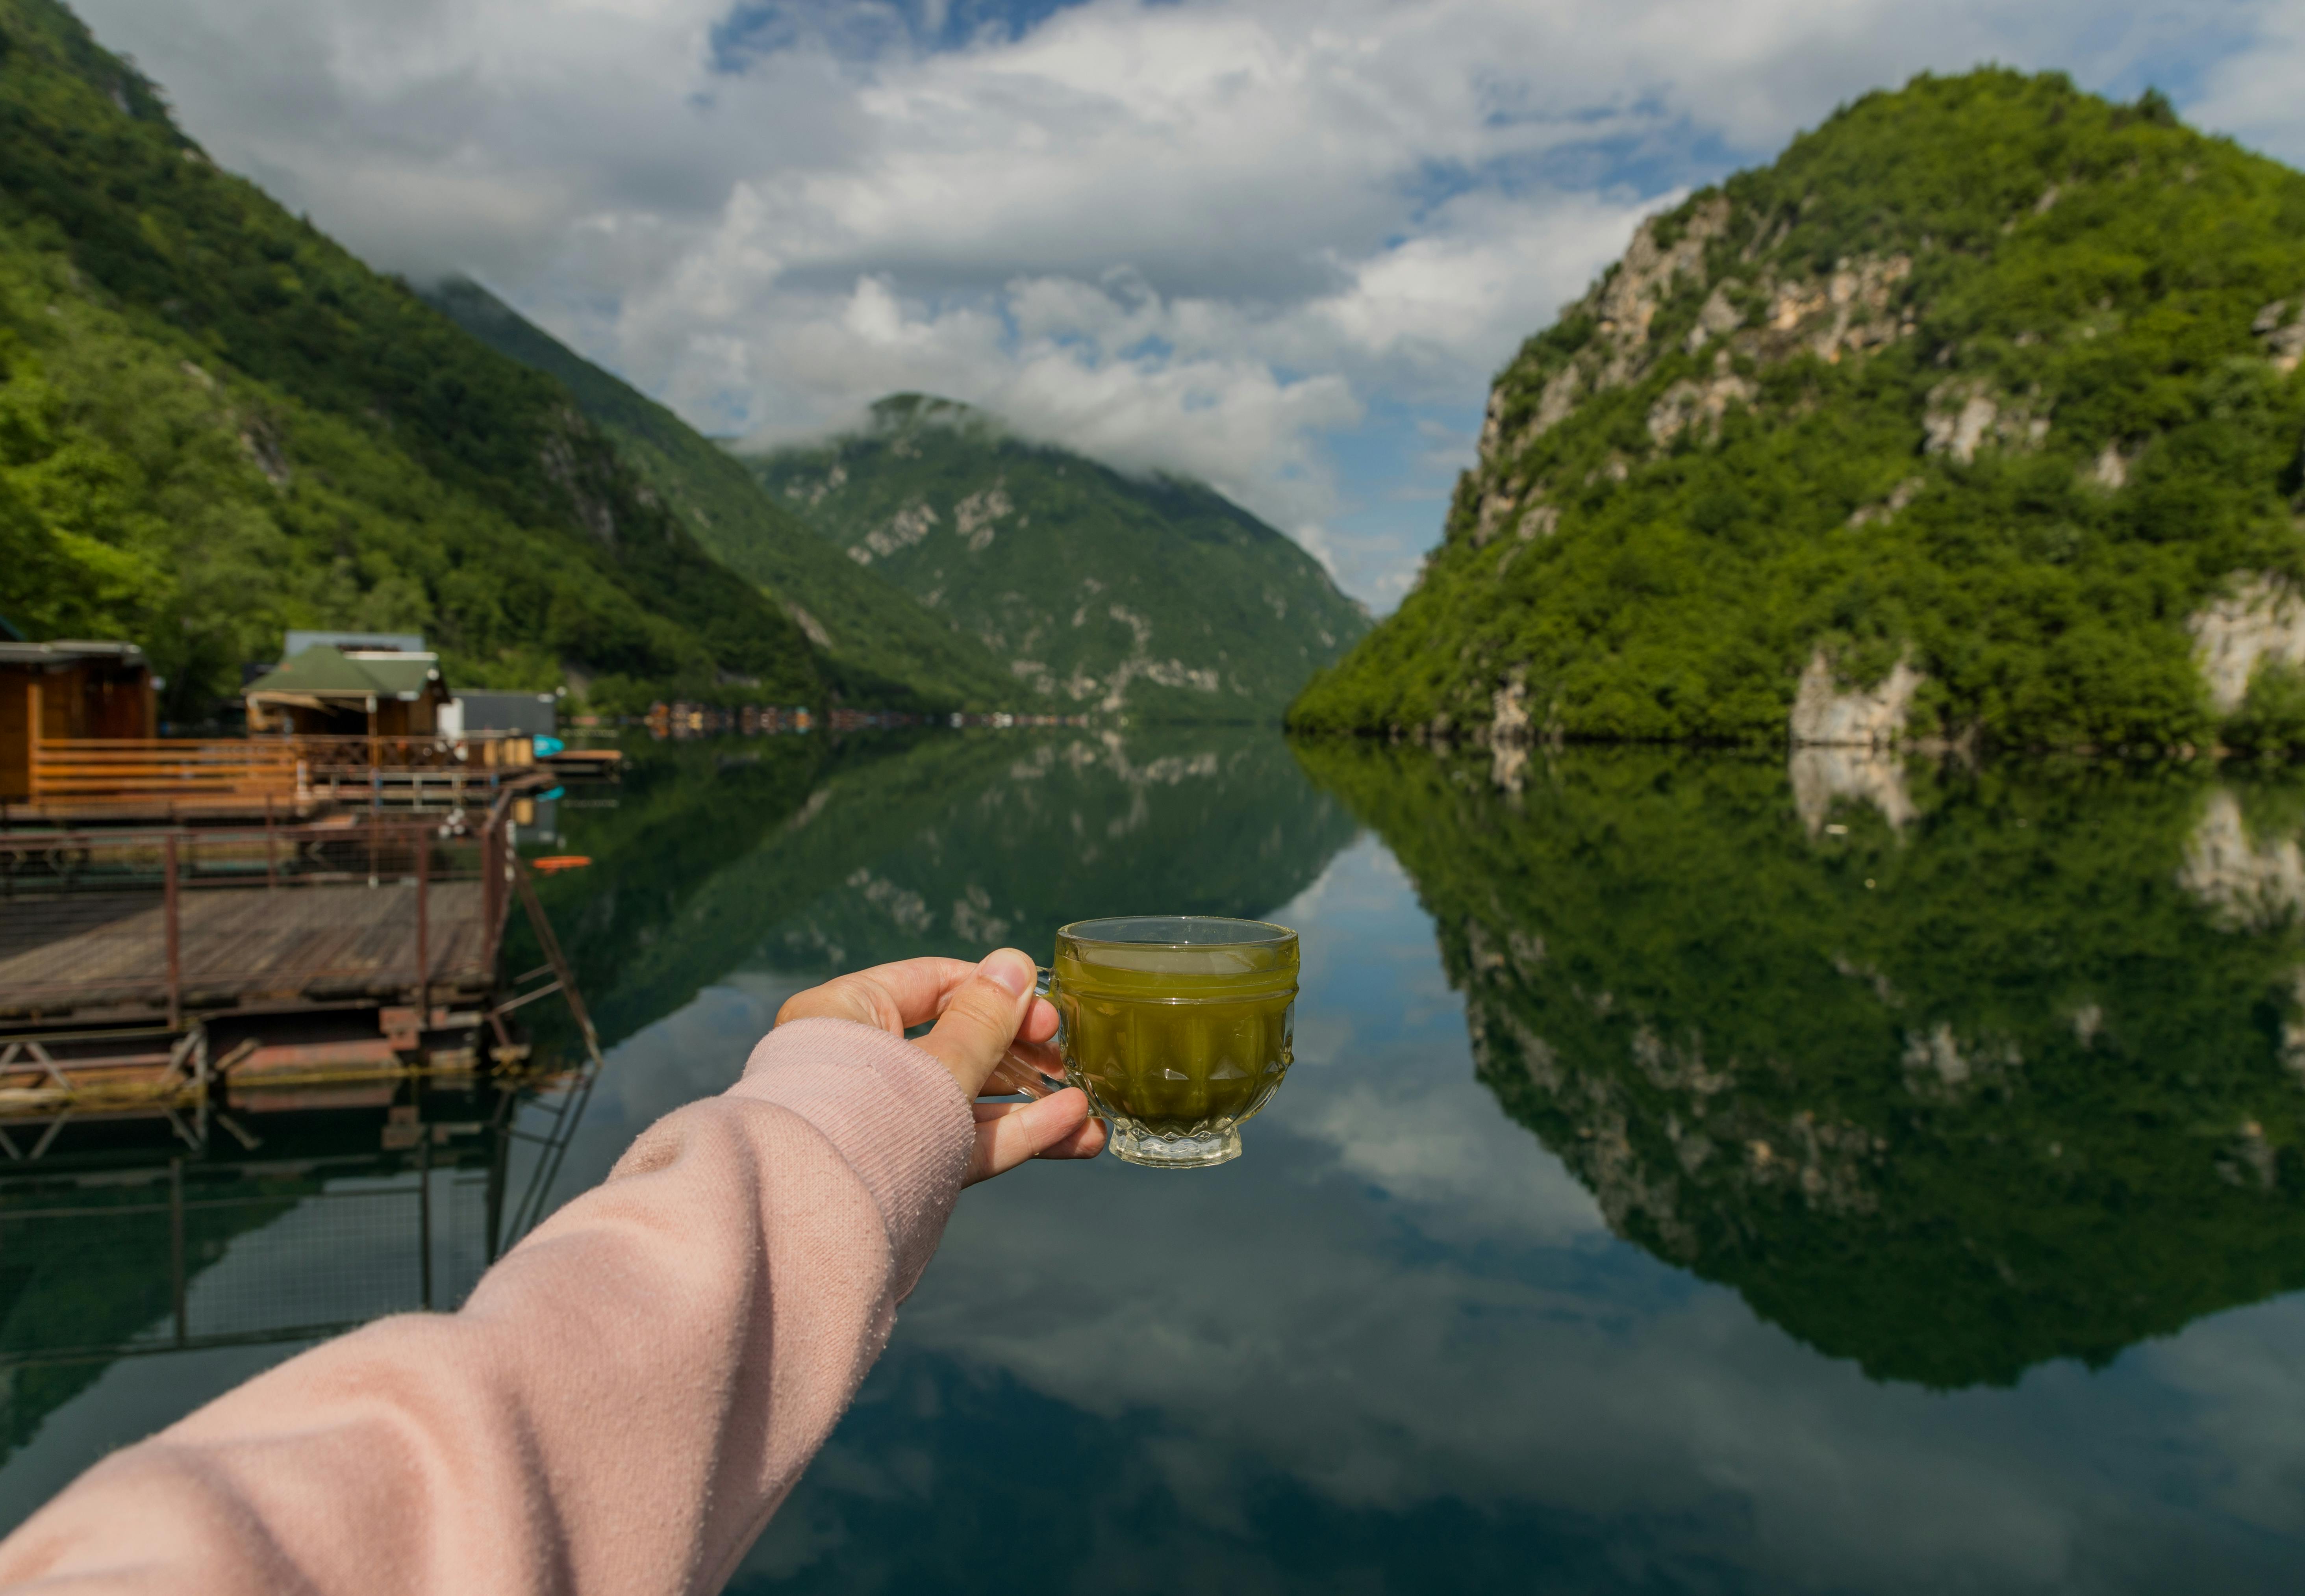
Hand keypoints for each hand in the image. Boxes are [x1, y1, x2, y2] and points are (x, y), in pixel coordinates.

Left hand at [774, 950, 1106, 1184]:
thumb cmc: (866, 1122)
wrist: (814, 1232)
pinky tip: (1071, 1132)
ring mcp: (884, 1120)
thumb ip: (983, 1020)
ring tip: (1089, 1115)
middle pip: (959, 1044)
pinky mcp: (903, 1167)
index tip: (1047, 1012)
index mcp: (847, 1014)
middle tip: (1070, 1059)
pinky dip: (1013, 1135)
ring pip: (968, 1101)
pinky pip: (962, 1142)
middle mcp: (863, 1064)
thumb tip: (1013, 964)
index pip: (934, 984)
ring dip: (1031, 1107)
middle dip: (1025, 1058)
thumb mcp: (938, 1063)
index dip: (997, 993)